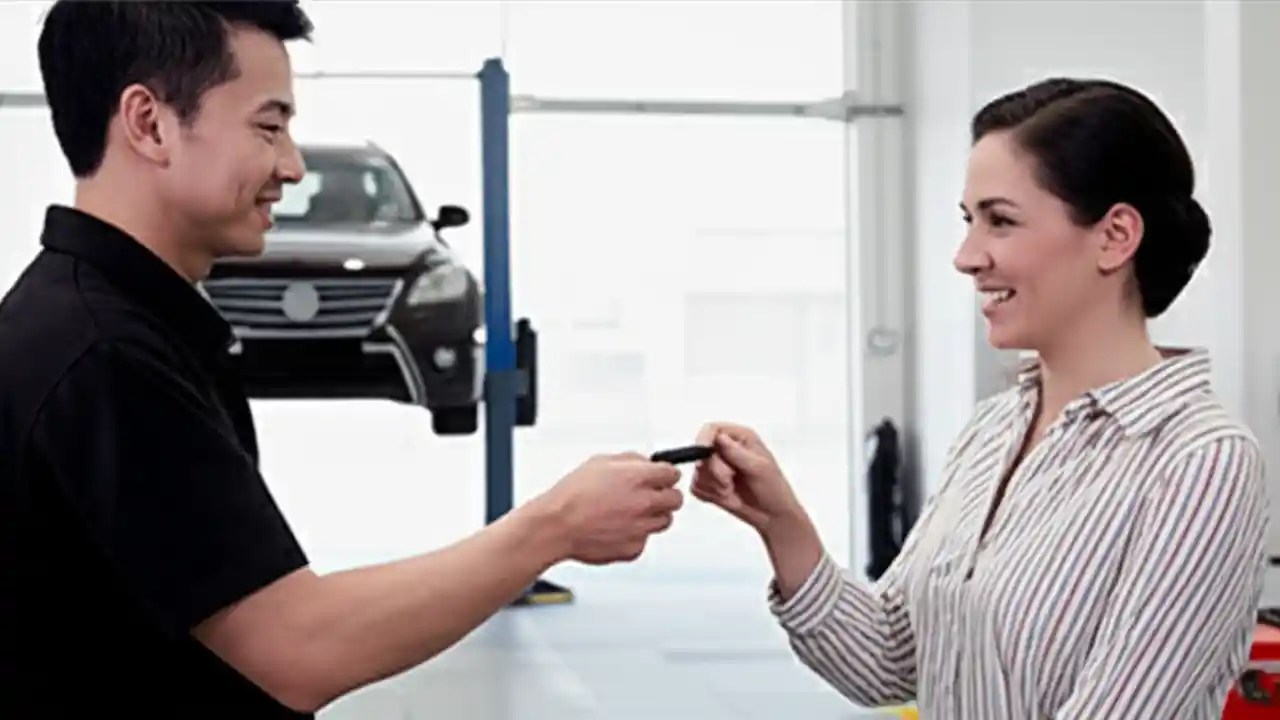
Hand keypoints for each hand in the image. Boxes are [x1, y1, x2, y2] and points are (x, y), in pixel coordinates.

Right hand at [541, 453, 683, 564]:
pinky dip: (635, 535)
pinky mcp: (634, 548)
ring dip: (653, 516)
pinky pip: (644, 540)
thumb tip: (646, 462)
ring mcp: (641, 528)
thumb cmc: (572, 494)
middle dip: (665, 495)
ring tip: (629, 513)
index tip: (660, 477)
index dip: (665, 475)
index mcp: (638, 478)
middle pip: (676, 499)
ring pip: (664, 521)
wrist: (556, 526)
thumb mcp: (599, 462)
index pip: (673, 474)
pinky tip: (615, 529)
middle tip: (650, 495)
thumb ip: (629, 460)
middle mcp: (645, 503)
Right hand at [691, 423, 804, 534]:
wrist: (773, 515)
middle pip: (702, 453)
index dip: (703, 441)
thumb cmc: (774, 489)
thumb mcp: (760, 468)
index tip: (703, 458)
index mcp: (739, 438)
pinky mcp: (709, 484)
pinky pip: (696, 487)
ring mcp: (715, 467)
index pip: (712, 430)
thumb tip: (719, 438)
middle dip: (716, 472)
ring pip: (698, 472)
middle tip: (731, 482)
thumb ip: (738, 453)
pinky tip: (726, 496)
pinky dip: (710, 494)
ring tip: (732, 490)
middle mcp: (725, 449)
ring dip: (714, 486)